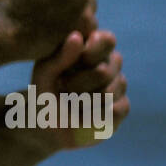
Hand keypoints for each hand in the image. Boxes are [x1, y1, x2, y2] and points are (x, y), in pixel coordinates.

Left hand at [31, 28, 129, 148]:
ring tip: (71, 103)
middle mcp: (108, 63)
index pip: (107, 40)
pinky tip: (84, 116)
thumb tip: (77, 37)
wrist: (48, 128)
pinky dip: (95, 116)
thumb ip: (60, 56)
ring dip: (84, 102)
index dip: (90, 54)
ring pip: (110, 92)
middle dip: (77, 86)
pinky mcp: (121, 107)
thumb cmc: (44, 94)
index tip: (66, 69)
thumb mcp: (44, 75)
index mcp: (91, 47)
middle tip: (62, 90)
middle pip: (104, 71)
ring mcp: (117, 85)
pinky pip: (116, 110)